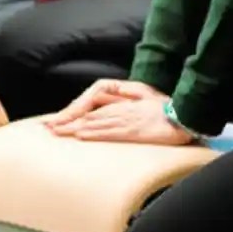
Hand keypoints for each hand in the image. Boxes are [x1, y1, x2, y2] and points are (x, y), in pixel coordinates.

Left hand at [44, 79, 165, 131]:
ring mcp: (125, 120)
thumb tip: (102, 109)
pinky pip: (110, 131)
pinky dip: (94, 132)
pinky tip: (82, 134)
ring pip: (94, 123)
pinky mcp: (133, 131)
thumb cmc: (164, 108)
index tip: (54, 122)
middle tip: (47, 129)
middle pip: (86, 116)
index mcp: (119, 104)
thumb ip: (122, 99)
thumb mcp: (141, 97)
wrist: (185, 116)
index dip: (70, 116)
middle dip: (66, 122)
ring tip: (56, 132)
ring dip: (74, 128)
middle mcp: (118, 110)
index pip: (89, 111)